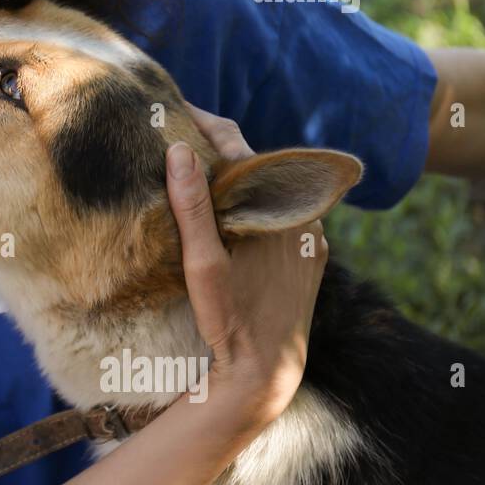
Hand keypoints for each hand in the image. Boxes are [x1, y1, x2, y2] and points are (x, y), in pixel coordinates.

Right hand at [165, 103, 328, 426]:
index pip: (239, 146)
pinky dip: (251, 205)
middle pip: (255, 166)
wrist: (266, 374)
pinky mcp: (309, 259)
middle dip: (217, 149)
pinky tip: (224, 211)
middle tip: (177, 136)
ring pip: (267, 191)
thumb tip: (177, 150)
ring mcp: (309, 238)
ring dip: (235, 178)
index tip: (176, 109)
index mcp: (278, 208)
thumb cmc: (231, 320)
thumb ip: (193, 206)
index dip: (205, 124)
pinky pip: (277, 216)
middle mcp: (302, 217)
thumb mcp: (204, 263)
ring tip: (195, 169)